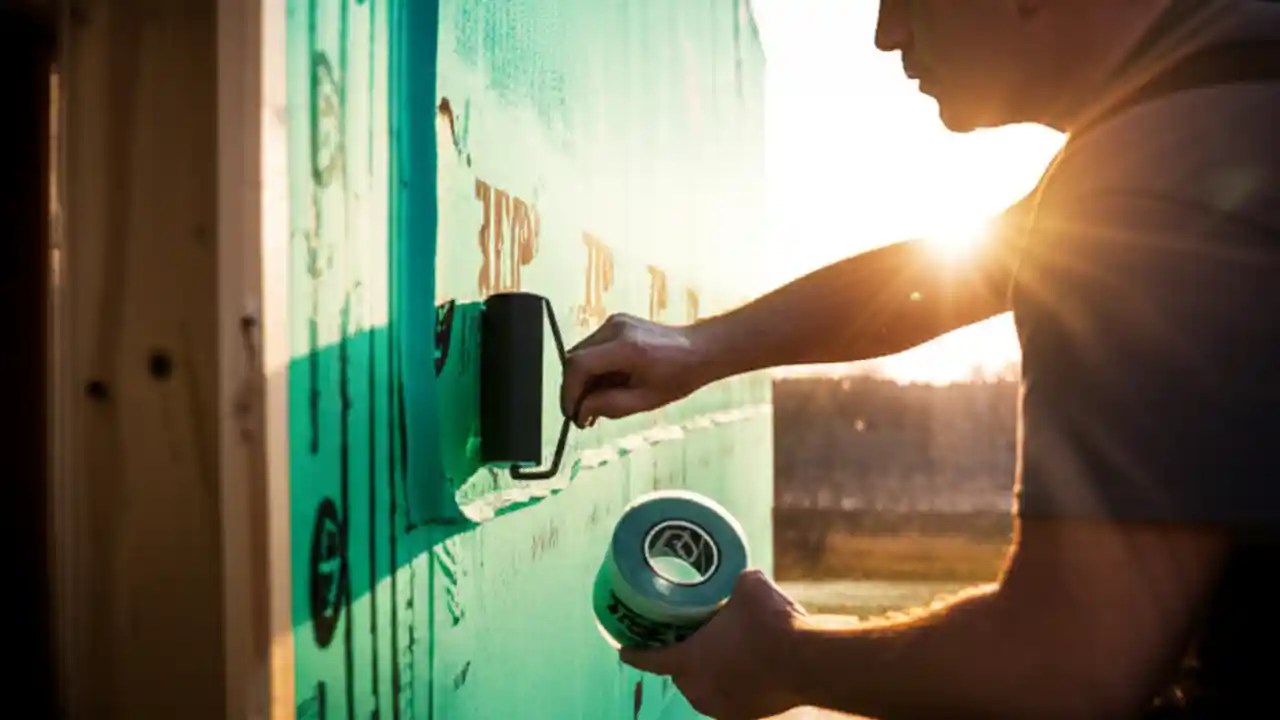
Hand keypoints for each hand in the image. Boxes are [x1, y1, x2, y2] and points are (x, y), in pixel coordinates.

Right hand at [560, 313, 709, 426]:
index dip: (569, 392)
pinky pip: (592, 348)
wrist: (698, 349)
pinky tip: (606, 385)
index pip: (579, 365)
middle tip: (583, 413)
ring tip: (596, 402)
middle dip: (574, 388)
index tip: (572, 413)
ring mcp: (614, 321)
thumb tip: (581, 412)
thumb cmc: (678, 376)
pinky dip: (592, 368)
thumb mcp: (645, 400)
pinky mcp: (615, 322)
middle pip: (575, 358)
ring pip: (581, 353)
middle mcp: (615, 328)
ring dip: (583, 379)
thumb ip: (610, 406)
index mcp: (626, 347)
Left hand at [620, 570, 807, 719]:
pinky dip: (731, 684)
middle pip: (679, 674)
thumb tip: (734, 574)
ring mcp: (724, 708)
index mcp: (690, 660)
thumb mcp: (748, 585)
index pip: (650, 659)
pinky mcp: (748, 716)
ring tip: (719, 653)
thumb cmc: (774, 623)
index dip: (634, 653)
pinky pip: (729, 698)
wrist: (812, 662)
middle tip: (689, 638)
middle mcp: (700, 690)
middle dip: (681, 659)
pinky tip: (742, 668)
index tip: (623, 649)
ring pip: (705, 688)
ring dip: (707, 673)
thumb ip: (733, 581)